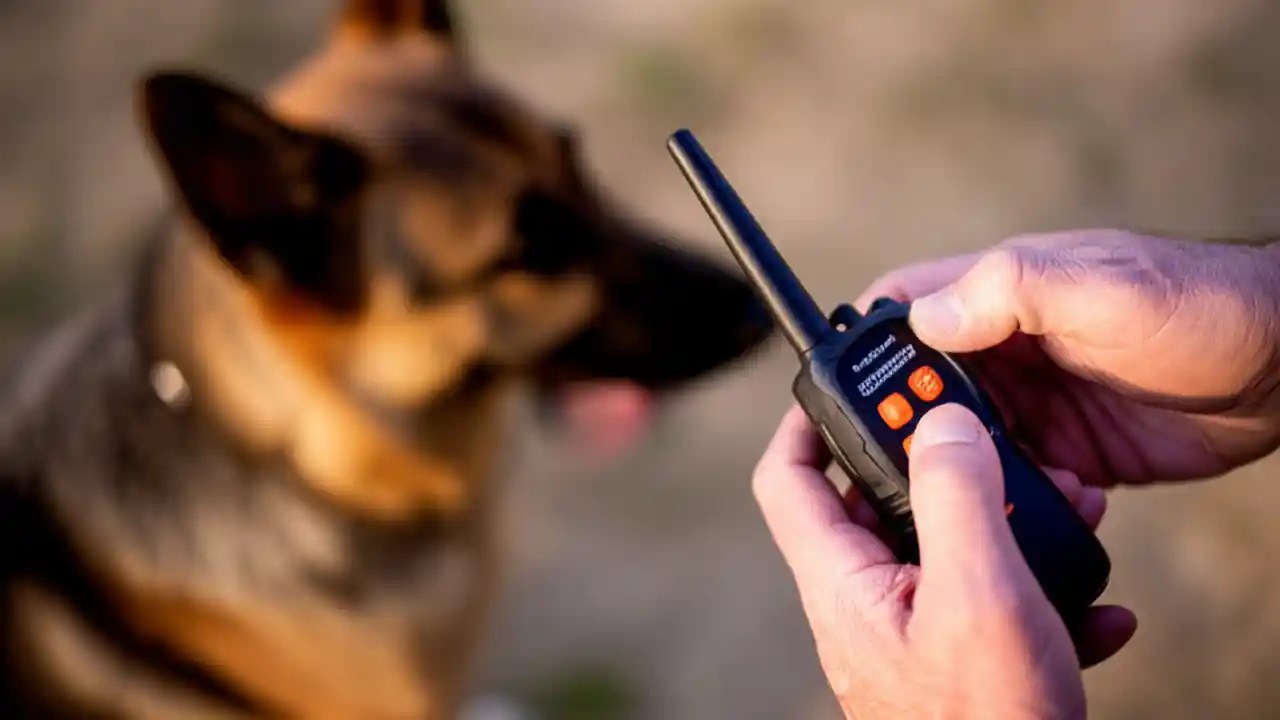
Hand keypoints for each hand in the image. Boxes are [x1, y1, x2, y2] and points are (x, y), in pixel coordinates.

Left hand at [754, 405, 1136, 719]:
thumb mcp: (976, 598)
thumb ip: (955, 500)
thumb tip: (943, 425)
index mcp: (844, 581)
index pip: (787, 479)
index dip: (805, 420)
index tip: (850, 380)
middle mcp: (866, 601)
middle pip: (880, 498)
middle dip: (946, 463)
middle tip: (1003, 444)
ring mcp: (911, 630)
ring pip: (948, 543)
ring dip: (1008, 521)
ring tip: (1069, 512)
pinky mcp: (957, 658)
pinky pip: (989, 598)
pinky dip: (1037, 588)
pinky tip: (1093, 607)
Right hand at [858, 231, 1279, 486]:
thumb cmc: (1197, 305)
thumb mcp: (1098, 285)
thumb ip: (1010, 291)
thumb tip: (924, 318)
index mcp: (999, 296)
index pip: (903, 306)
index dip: (865, 342)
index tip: (844, 389)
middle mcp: (1005, 350)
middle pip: (918, 387)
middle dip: (905, 424)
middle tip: (918, 461)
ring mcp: (1035, 404)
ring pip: (960, 442)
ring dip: (961, 469)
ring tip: (980, 493)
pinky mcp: (1065, 452)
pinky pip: (1012, 481)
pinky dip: (1011, 499)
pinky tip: (1043, 506)